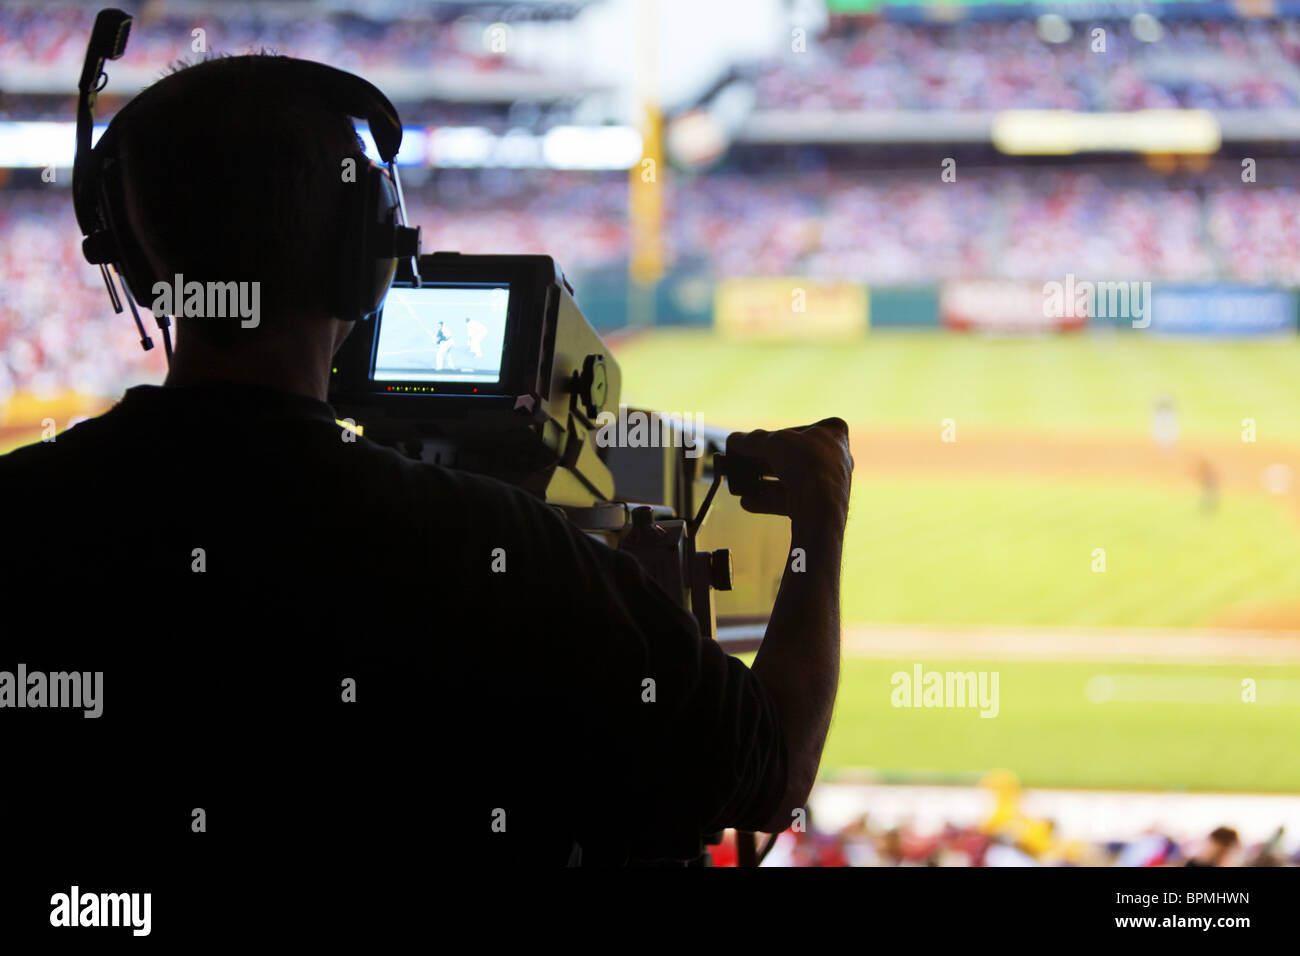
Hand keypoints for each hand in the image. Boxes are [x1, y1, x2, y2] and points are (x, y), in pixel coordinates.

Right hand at [726, 418, 852, 528]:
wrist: (822, 504)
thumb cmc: (806, 463)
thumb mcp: (773, 443)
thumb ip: (752, 441)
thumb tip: (733, 440)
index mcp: (833, 434)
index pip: (802, 428)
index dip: (779, 434)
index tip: (760, 441)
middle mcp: (835, 459)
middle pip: (793, 458)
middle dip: (764, 462)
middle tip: (744, 463)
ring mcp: (828, 485)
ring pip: (790, 481)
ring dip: (763, 484)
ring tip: (742, 484)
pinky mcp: (819, 507)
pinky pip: (790, 501)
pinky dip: (768, 501)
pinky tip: (747, 502)